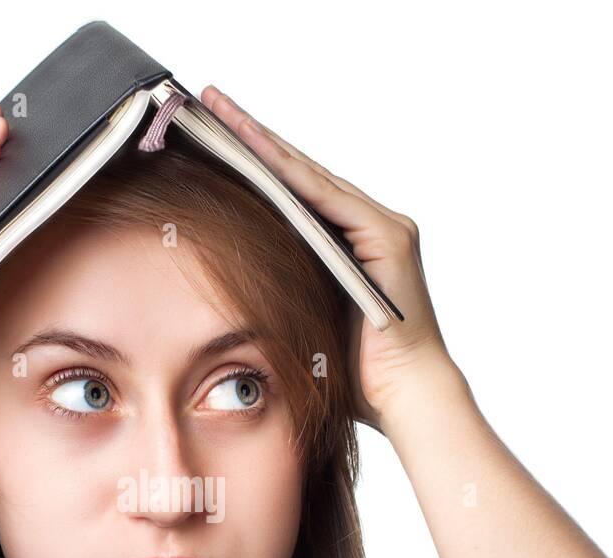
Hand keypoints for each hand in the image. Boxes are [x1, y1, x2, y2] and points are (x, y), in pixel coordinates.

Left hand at [200, 86, 467, 430]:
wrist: (401, 400)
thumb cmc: (351, 375)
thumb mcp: (300, 316)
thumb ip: (279, 285)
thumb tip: (226, 274)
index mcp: (351, 243)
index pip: (295, 191)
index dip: (255, 159)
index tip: (212, 131)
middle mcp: (372, 227)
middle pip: (302, 174)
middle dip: (254, 137)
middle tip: (211, 102)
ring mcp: (385, 229)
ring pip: (313, 177)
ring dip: (266, 145)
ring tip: (224, 115)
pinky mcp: (390, 239)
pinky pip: (332, 200)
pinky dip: (295, 176)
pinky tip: (258, 153)